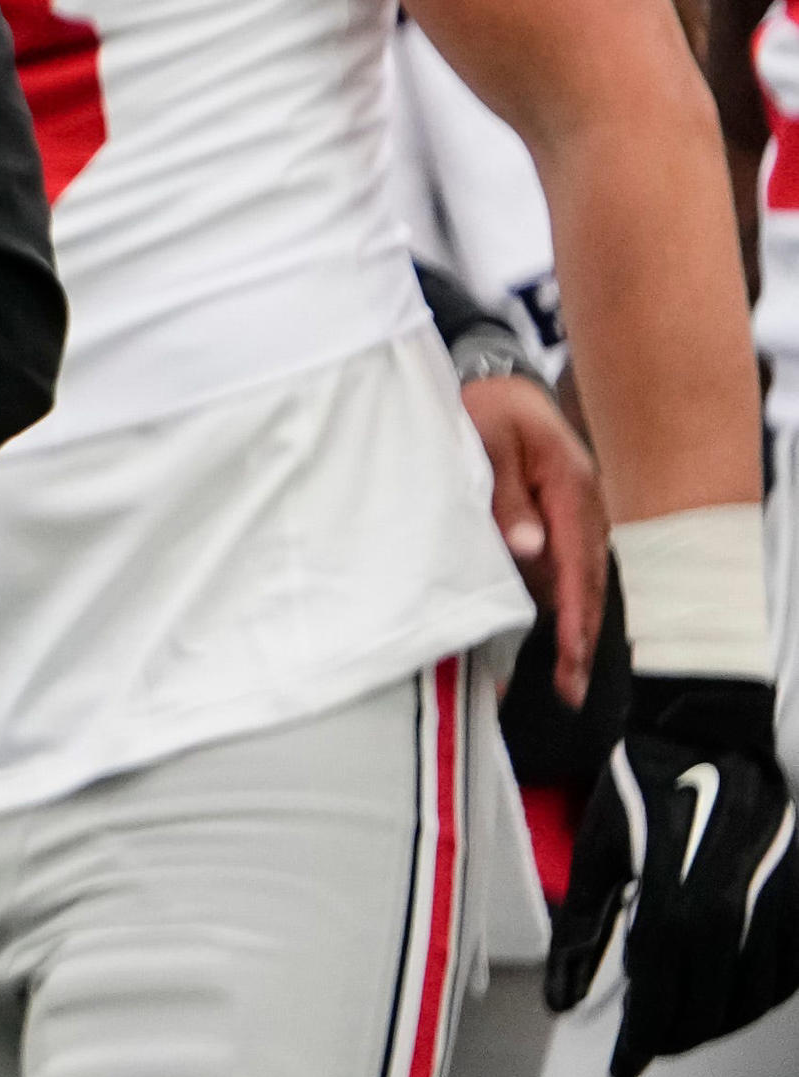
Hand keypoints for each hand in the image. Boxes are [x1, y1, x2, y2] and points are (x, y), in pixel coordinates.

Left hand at [466, 370, 608, 706]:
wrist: (500, 386)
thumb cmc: (489, 410)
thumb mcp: (488, 441)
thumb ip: (506, 496)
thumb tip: (530, 551)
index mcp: (571, 487)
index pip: (577, 562)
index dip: (575, 614)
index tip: (572, 657)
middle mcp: (583, 508)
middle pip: (588, 582)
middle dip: (581, 639)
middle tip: (572, 690)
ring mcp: (576, 518)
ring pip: (579, 582)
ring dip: (574, 628)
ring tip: (566, 680)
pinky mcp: (560, 523)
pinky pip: (565, 570)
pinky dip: (561, 604)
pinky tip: (554, 639)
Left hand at [546, 674, 798, 1076]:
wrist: (720, 728)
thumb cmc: (645, 783)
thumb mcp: (600, 847)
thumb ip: (580, 928)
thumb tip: (557, 1000)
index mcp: (676, 893)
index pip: (658, 990)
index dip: (639, 1039)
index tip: (620, 1072)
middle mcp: (736, 905)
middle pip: (708, 1001)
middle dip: (676, 1034)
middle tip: (650, 1049)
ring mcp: (782, 902)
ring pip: (754, 994)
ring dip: (718, 1022)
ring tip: (685, 1030)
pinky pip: (787, 970)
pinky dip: (756, 995)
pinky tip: (730, 999)